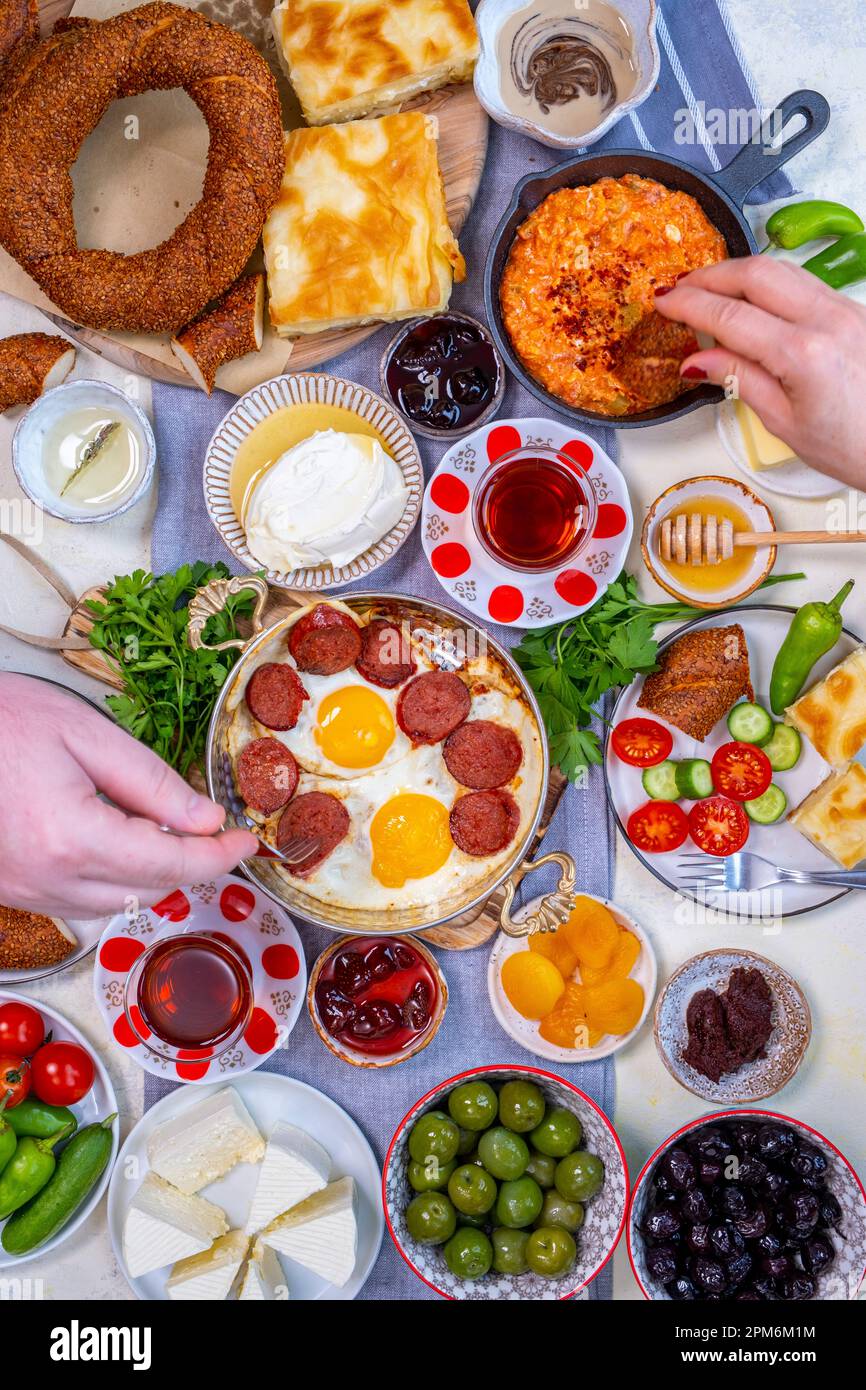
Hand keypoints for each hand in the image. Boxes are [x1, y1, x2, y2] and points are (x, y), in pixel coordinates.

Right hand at [0, 674, 256, 916]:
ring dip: (151, 876)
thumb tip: (205, 819)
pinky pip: (78, 903)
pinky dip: (111, 881)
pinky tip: (116, 845)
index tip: (247, 841)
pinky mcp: (11, 890)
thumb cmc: (0, 720)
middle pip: (148, 891)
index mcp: (72, 837)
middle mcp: (48, 879)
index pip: (170, 864)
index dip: (218, 856)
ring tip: (165, 832)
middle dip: (190, 865)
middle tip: (216, 832)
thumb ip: (152, 782)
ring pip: (115, 904)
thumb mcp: (86, 734)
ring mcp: (25, 891)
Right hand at [654, 256, 865, 487]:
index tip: (662, 303)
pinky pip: (804, 283)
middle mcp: (828, 319)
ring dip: (739, 275)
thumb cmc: (853, 446)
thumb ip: (739, 379)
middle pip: (757, 273)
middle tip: (678, 289)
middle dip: (711, 275)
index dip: (689, 304)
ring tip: (708, 292)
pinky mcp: (855, 310)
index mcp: (804, 353)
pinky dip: (768, 285)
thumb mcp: (784, 423)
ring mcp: (847, 308)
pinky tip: (750, 302)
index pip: (731, 315)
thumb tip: (696, 360)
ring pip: (782, 271)